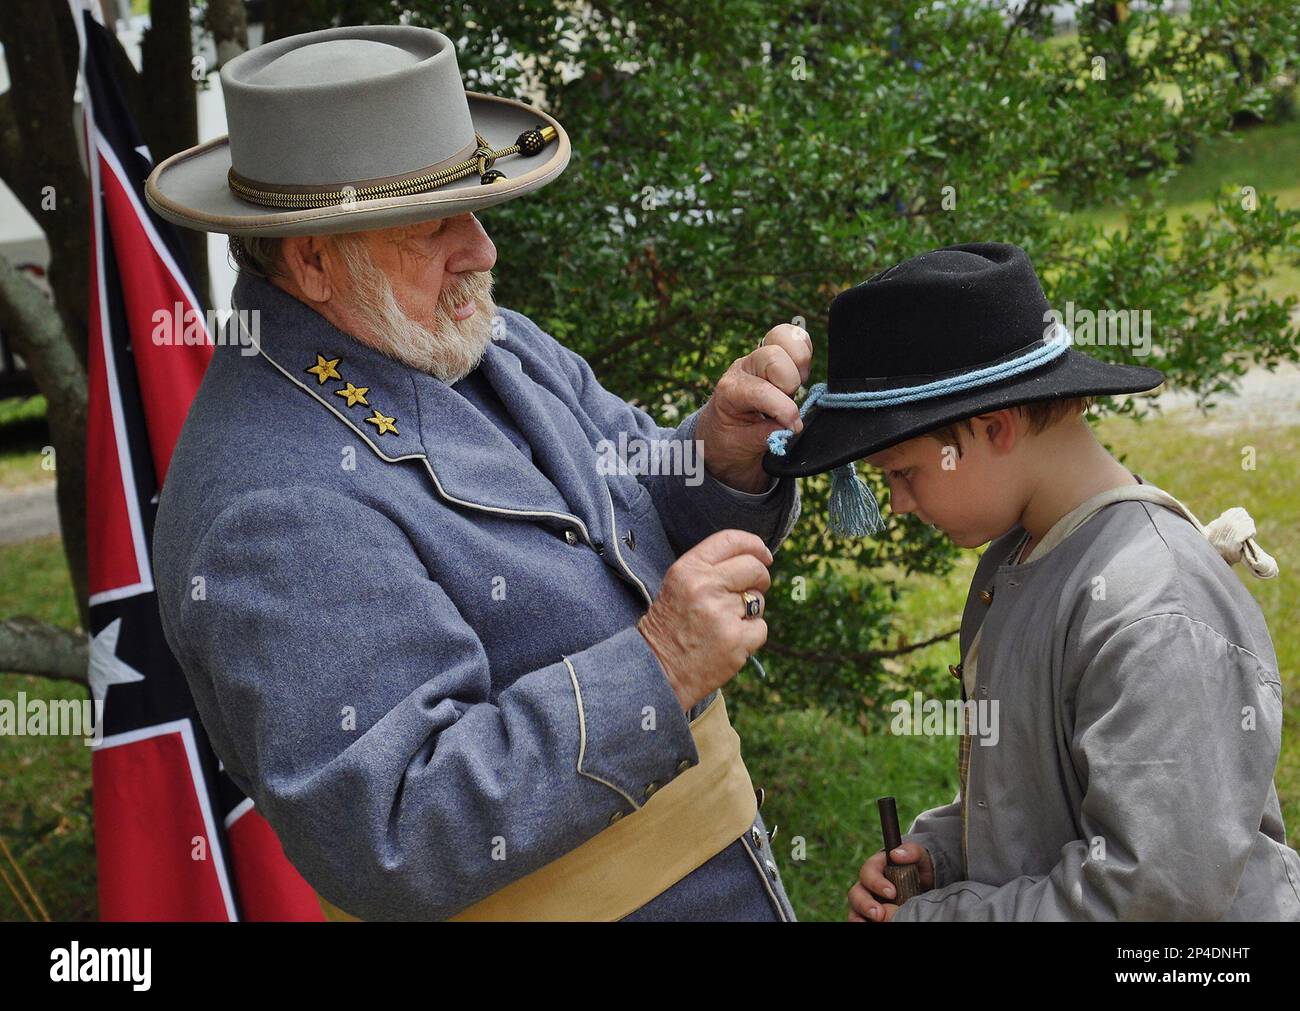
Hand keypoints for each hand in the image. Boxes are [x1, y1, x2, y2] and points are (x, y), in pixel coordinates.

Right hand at [636, 529, 771, 711]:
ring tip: (725, 624)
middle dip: (759, 579)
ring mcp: (722, 614)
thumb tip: (757, 559)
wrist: (656, 670)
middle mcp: (704, 586)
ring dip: (750, 611)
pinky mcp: (736, 640)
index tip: (763, 554)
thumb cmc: (670, 626)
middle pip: (754, 568)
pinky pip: (760, 628)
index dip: (753, 544)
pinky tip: (728, 642)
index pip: (730, 540)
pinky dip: (750, 636)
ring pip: (759, 600)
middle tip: (749, 593)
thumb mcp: (678, 585)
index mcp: (688, 569)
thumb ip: (710, 569)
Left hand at [695, 323, 812, 492]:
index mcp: (730, 389)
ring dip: (799, 362)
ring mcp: (759, 357)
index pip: (762, 390)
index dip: (784, 410)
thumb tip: (792, 426)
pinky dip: (805, 350)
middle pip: (773, 356)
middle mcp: (745, 367)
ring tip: (796, 385)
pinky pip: (795, 336)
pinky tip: (800, 372)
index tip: (793, 427)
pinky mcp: (774, 353)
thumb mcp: (741, 445)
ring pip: (786, 337)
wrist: (720, 432)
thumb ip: (767, 435)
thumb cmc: (729, 437)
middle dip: (790, 382)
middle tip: (789, 401)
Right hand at [847, 842, 934, 921]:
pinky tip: (868, 924)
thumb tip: (895, 854)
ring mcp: (868, 899)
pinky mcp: (869, 913)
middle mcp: (868, 884)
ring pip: (854, 906)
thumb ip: (911, 852)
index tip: (892, 893)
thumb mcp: (921, 858)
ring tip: (876, 920)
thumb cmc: (921, 868)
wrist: (927, 886)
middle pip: (856, 891)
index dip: (876, 882)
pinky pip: (858, 917)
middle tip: (879, 914)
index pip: (868, 871)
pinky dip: (860, 921)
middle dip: (865, 903)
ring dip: (861, 914)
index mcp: (877, 866)